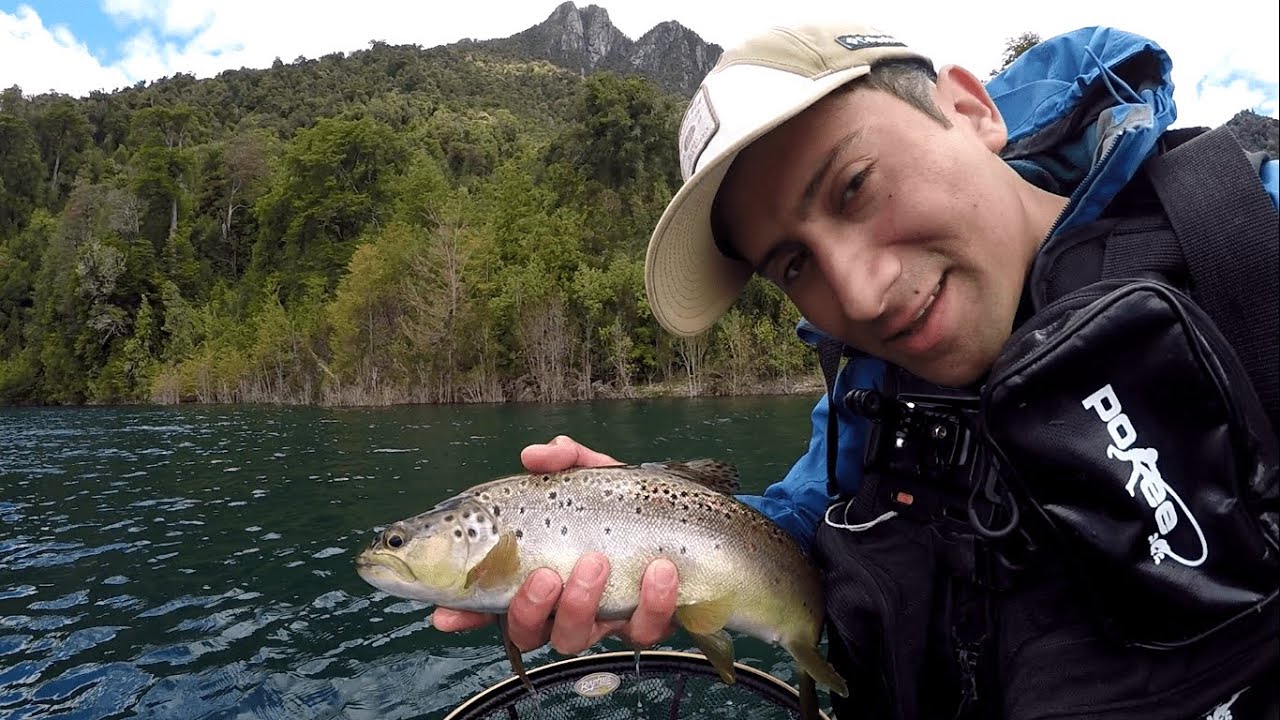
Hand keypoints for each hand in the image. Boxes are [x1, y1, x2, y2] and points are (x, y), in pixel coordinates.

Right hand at [431, 435, 679, 654]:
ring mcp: (602, 618)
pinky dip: (652, 601)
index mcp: (538, 570)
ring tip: (598, 563)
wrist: (691, 520)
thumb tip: (536, 455)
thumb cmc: (627, 502)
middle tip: (549, 575)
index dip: (463, 613)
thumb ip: (566, 460)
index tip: (444, 614)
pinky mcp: (645, 624)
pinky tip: (661, 570)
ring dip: (582, 604)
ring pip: (575, 637)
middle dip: (530, 608)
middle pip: (528, 630)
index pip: (491, 599)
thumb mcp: (595, 473)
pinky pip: (643, 629)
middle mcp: (562, 604)